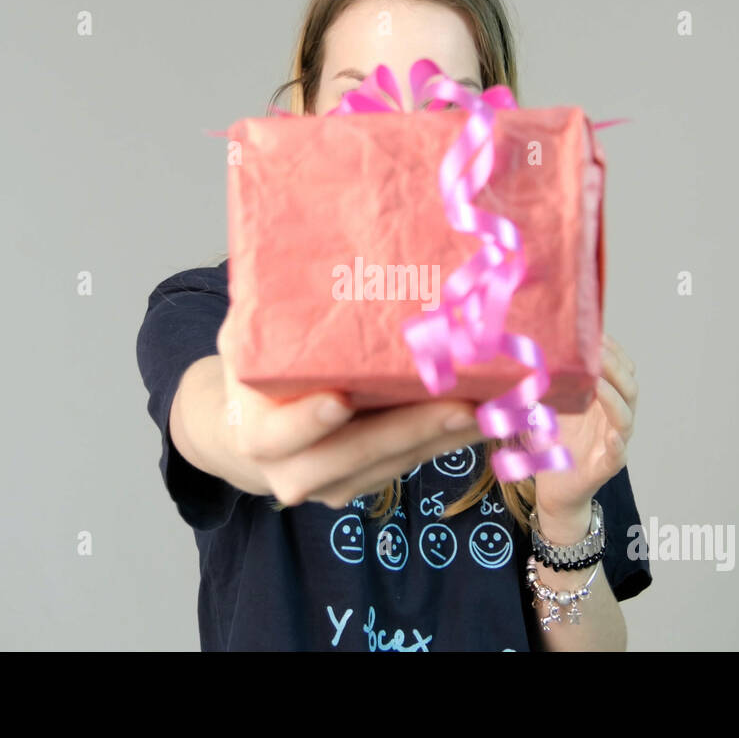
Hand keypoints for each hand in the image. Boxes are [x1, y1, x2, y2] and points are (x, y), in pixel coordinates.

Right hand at [197, 309, 485, 508]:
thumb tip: (300, 252)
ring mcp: (334, 485)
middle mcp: (293, 471)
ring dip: (443, 438)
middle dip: (409, 432)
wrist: (252, 426)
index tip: (340, 400)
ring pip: (393, 465)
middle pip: (352, 459)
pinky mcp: (370, 483)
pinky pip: (411, 464)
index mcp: (256, 435)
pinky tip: (486, 416)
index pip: (279, 435)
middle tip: (459, 404)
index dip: (309, 421)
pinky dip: (447, 440)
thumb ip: (265, 316)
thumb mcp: (246, 339)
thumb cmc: (256, 371)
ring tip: (491, 406)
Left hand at [533, 333, 638, 518]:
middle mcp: (614, 418)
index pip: (622, 369)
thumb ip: (547, 381)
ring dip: (615, 397)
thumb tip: (527, 349)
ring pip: (627, 417)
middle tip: (598, 352)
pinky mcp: (608, 465)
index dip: (614, 351)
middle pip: (629, 387)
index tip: (597, 333)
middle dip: (615, 367)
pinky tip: (612, 434)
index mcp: (605, 400)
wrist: (555, 488)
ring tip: (599, 383)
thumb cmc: (555, 444)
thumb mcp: (549, 406)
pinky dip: (617, 442)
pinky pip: (619, 452)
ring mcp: (614, 442)